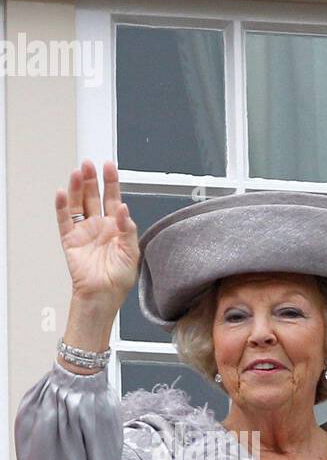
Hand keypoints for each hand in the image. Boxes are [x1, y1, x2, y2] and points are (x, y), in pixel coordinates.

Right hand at [57, 160, 138, 308]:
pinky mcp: (70, 238)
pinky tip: (63, 193)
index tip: (110, 167)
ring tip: (78, 172)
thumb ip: (128, 230)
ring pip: (78, 203)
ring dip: (77, 187)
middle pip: (93, 196)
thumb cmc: (119, 279)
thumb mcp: (131, 253)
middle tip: (89, 164)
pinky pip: (64, 219)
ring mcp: (83, 230)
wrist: (103, 295)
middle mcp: (99, 226)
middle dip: (92, 179)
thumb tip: (124, 209)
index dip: (111, 182)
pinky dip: (62, 206)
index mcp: (115, 228)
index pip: (113, 199)